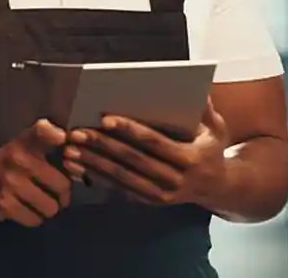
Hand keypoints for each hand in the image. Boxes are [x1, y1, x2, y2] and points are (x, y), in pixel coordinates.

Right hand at [0, 119, 71, 226]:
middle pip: (62, 185)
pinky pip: (33, 218)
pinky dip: (33, 217)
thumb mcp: (22, 143)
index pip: (45, 133)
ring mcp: (11, 183)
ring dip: (48, 209)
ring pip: (49, 207)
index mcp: (24, 143)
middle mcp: (18, 160)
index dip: (59, 140)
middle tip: (56, 194)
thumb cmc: (5, 163)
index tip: (67, 154)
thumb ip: (44, 136)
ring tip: (41, 204)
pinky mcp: (4, 205)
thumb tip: (63, 136)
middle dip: (62, 194)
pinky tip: (27, 210)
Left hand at [62, 99, 229, 206]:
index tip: (105, 118)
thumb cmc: (212, 149)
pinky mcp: (150, 202)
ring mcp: (161, 195)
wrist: (217, 188)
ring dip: (93, 165)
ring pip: (122, 178)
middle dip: (102, 146)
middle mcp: (175, 180)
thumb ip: (206, 109)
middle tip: (77, 133)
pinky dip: (98, 179)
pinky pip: (120, 190)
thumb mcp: (217, 128)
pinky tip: (80, 168)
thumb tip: (198, 86)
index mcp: (190, 159)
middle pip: (132, 161)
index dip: (129, 130)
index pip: (154, 142)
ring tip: (70, 151)